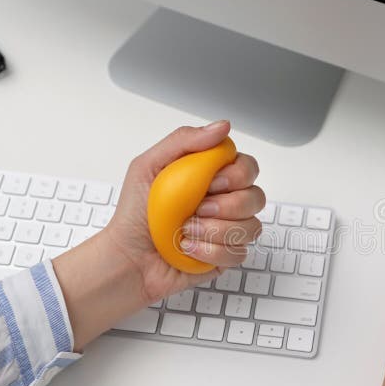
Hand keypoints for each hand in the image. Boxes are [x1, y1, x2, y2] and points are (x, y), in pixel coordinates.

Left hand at [106, 121, 264, 302]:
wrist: (127, 257)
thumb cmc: (134, 214)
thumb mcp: (148, 166)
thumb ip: (184, 140)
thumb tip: (222, 127)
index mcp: (211, 178)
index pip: (247, 167)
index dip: (237, 174)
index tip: (212, 182)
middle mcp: (224, 203)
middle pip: (257, 197)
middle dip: (228, 205)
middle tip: (198, 209)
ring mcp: (227, 231)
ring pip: (251, 226)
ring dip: (215, 230)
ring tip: (187, 230)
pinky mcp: (224, 257)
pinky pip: (238, 253)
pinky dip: (210, 251)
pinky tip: (188, 248)